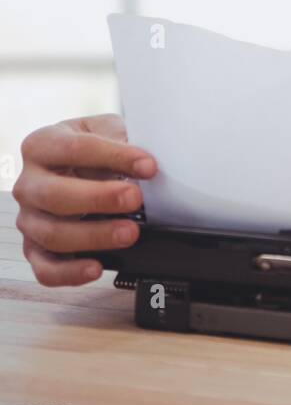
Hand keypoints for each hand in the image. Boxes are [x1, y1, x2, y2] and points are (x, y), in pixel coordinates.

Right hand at [12, 113, 157, 286]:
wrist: (79, 166)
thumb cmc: (92, 149)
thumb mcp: (106, 132)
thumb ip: (122, 142)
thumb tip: (147, 164)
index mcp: (42, 145)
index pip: (75, 149)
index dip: (114, 156)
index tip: (148, 166)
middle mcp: (29, 184)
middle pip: (55, 195)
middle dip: (99, 198)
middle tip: (135, 198)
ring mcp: (29, 218)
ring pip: (52, 234)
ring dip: (94, 236)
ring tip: (130, 233)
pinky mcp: (34, 249)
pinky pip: (46, 268)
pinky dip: (70, 273)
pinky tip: (97, 268)